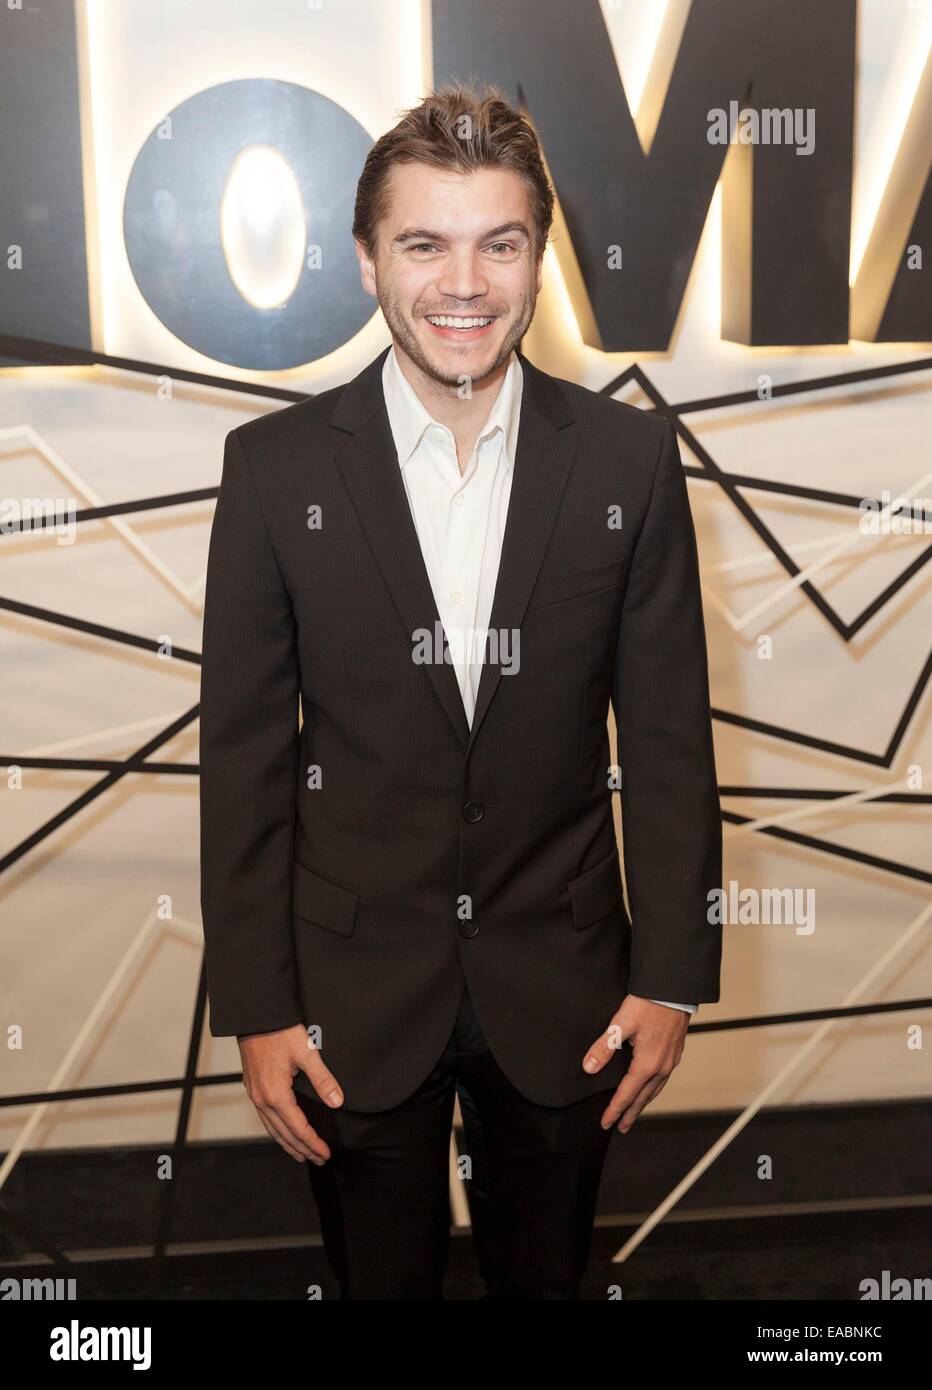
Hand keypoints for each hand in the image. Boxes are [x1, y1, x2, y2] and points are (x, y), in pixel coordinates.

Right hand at [238, 1022, 343, 1164]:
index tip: (325, 1153)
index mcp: (276, 1094)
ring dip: (288, 1143)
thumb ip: (323, 1079)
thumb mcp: (307, 1053)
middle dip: (302, 1149)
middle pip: (283, 1134)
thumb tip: (337, 1102)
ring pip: (271, 1128)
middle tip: (318, 1160)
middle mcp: (262, 1099)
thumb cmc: (281, 1032)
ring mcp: (255, 1094)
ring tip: (301, 1154)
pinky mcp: (252, 1087)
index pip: (298, 1128)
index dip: (313, 1143)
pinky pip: (265, 1118)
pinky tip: (283, 1131)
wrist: (256, 1017)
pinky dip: (276, 1130)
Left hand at [582, 995, 688, 1132]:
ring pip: (655, 1090)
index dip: (614, 1110)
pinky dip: (653, 1090)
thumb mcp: (620, 1024)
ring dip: (643, 1103)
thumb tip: (589, 1068)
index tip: (605, 1123)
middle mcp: (661, 1067)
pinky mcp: (675, 1053)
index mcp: (647, 1064)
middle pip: (643, 1098)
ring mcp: (671, 1061)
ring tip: (633, 1113)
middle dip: (630, 1114)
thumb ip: (604, 1047)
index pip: (627, 1095)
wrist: (673, 989)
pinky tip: (649, 1087)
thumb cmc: (648, 1003)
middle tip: (621, 1128)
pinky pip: (662, 1079)